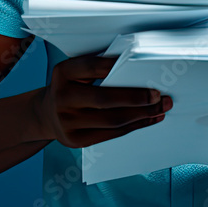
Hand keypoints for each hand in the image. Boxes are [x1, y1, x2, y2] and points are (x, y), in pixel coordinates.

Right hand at [36, 55, 171, 147]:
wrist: (46, 115)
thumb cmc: (71, 87)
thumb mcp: (76, 72)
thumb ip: (98, 68)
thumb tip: (139, 68)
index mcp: (63, 73)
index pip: (93, 67)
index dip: (117, 67)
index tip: (143, 67)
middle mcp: (62, 97)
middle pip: (105, 99)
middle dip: (137, 98)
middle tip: (159, 96)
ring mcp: (67, 121)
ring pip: (112, 120)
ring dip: (142, 115)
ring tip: (161, 108)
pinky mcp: (76, 140)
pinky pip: (111, 134)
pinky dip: (134, 126)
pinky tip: (149, 119)